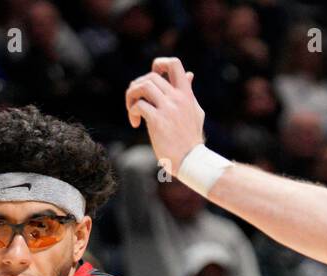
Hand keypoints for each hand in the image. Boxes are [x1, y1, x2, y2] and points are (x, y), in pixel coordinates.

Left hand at [125, 57, 204, 174]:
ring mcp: (168, 109)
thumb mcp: (195, 111)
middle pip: (151, 76)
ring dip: (131, 95)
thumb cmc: (191, 138)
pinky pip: (139, 106)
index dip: (159, 64)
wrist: (191, 161)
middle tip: (135, 101)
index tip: (153, 77)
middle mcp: (177, 98)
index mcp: (186, 94)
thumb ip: (190, 92)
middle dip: (137, 86)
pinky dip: (132, 111)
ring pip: (143, 86)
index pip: (174, 64)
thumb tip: (190, 74)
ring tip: (131, 109)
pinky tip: (135, 123)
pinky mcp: (158, 121)